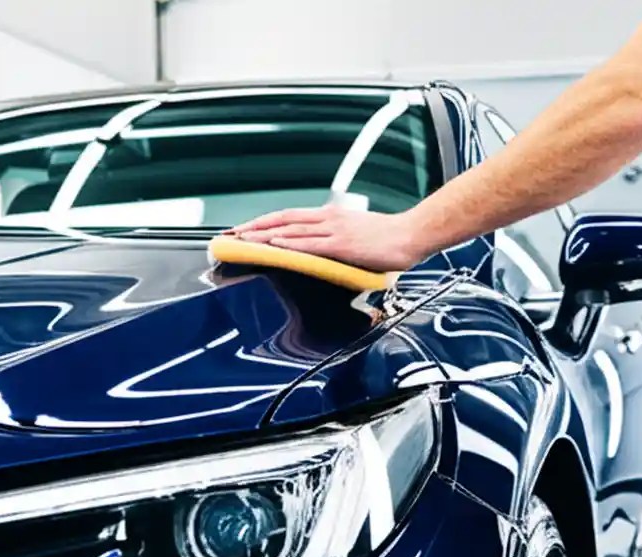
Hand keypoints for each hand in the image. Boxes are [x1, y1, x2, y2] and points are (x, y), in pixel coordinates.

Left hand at [230, 206, 429, 272]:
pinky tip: (273, 246)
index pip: (288, 217)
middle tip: (230, 235)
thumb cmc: (389, 238)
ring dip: (263, 236)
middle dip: (253, 228)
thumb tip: (319, 253)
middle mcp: (328, 219)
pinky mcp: (343, 245)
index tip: (243, 230)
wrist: (412, 235)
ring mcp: (334, 230)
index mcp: (330, 217)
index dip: (263, 223)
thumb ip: (334, 243)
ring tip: (242, 241)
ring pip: (291, 230)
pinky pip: (310, 244)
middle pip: (282, 220)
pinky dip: (289, 244)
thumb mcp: (355, 237)